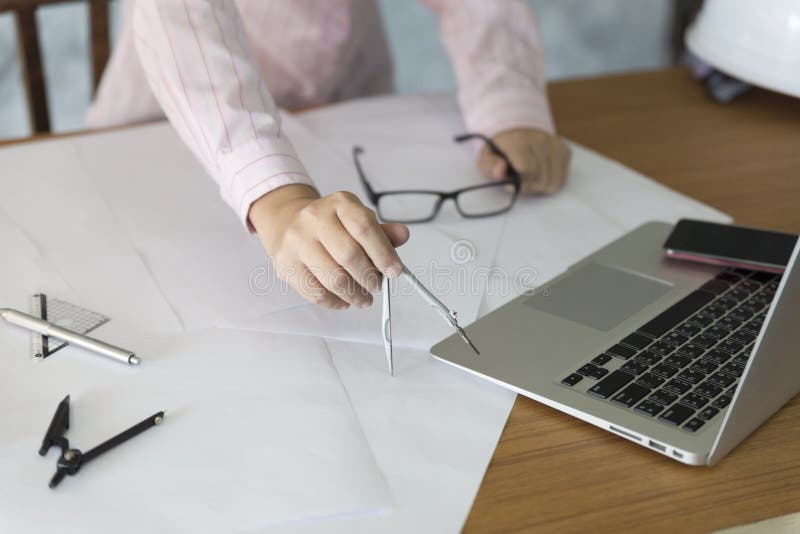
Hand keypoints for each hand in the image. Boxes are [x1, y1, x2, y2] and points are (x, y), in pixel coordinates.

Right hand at [249, 184, 409, 309]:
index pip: (364, 228)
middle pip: (348, 255)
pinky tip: (344, 301)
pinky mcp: (285, 264)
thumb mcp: (357, 219)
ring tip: (364, 299)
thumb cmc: (331, 225)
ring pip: (333, 278)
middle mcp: (315, 218)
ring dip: (354, 295)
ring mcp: (296, 241)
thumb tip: (403, 235)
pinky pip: (314, 292)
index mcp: (339, 203)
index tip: (395, 272)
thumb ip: (381, 231)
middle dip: (369, 277)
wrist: (287, 221)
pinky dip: (334, 302)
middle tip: (377, 287)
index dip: (383, 253)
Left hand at [477, 128, 571, 194]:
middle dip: (529, 186)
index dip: (519, 183)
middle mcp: (540, 140)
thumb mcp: (485, 157)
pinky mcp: (564, 150)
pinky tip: (541, 174)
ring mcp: (555, 145)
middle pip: (541, 179)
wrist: (516, 129)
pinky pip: (562, 179)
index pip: (527, 170)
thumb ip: (490, 166)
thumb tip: (500, 171)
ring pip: (553, 182)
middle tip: (521, 181)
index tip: (512, 182)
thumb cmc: (500, 148)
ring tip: (531, 178)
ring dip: (540, 186)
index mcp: (518, 140)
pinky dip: (551, 182)